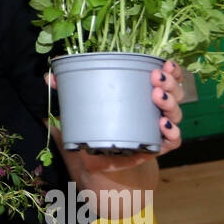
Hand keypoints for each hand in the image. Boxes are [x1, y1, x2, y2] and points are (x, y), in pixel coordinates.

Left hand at [43, 59, 182, 171]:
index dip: (171, 70)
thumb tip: (48, 76)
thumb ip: (68, 92)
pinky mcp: (156, 148)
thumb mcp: (83, 108)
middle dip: (170, 83)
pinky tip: (163, 125)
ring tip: (157, 96)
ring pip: (175, 114)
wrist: (99, 161)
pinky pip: (173, 141)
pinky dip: (172, 132)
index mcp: (143, 93)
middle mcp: (156, 109)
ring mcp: (157, 129)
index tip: (165, 63)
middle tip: (156, 77)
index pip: (166, 77)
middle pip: (175, 93)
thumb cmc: (96, 127)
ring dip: (170, 103)